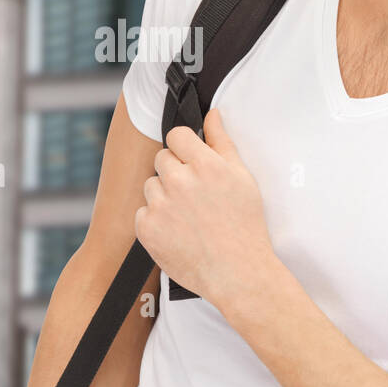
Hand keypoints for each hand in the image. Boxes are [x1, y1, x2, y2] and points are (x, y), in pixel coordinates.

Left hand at [134, 106, 275, 309]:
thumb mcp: (242, 178)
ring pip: (151, 185)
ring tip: (188, 216)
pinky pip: (143, 212)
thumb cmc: (244, 225)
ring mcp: (160, 205)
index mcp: (205, 164)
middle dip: (175, 171)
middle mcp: (179, 180)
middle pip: (162, 159)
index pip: (176, 135)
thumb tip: (211, 114)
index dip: (184, 147)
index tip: (191, 160)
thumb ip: (222, 142)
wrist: (237, 272)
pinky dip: (155, 220)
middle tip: (195, 195)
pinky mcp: (147, 228)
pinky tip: (178, 231)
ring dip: (164, 195)